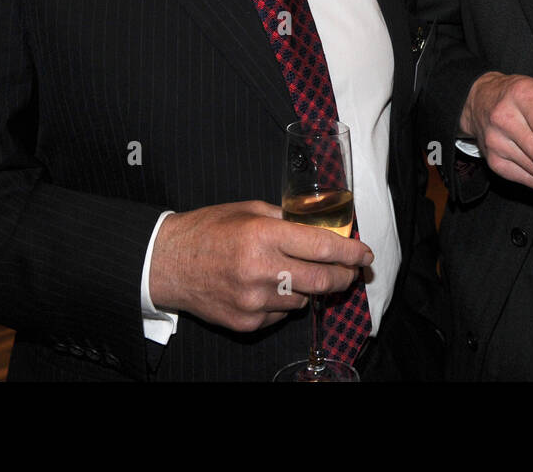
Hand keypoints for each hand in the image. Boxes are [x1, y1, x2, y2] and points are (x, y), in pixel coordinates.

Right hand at [148, 201, 372, 331]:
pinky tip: (270, 287)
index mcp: (263, 235)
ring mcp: (253, 301)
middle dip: (344, 276)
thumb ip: (286, 219)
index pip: (322, 247)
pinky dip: (285, 302)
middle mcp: (261, 270)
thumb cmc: (208, 230)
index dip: (351, 252)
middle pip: (322, 280)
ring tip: (297, 273)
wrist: (166, 263)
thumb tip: (322, 228)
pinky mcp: (246, 322)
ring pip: (304, 299)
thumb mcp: (248, 210)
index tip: (365, 254)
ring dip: (310, 288)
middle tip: (352, 271)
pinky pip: (281, 314)